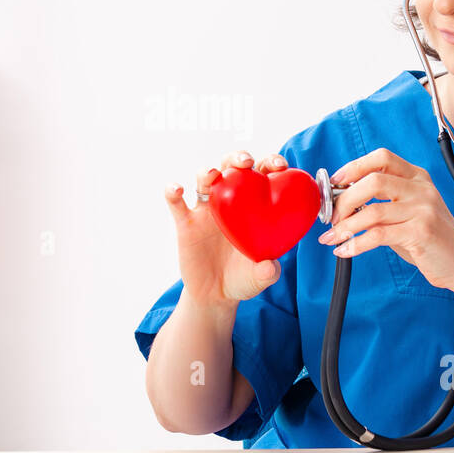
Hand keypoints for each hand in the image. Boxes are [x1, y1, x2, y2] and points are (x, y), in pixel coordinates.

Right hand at [164, 150, 288, 307]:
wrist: (215, 295)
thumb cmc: (243, 278)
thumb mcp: (259, 278)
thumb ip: (268, 272)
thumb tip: (271, 266)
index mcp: (253, 205)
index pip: (263, 175)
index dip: (271, 163)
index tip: (280, 165)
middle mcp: (229, 201)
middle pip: (231, 167)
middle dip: (238, 157)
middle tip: (246, 162)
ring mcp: (206, 210)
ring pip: (204, 179)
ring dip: (208, 171)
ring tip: (213, 175)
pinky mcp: (186, 223)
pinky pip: (176, 204)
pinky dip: (172, 192)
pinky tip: (176, 190)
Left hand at [318, 148, 453, 289]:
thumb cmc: (430, 239)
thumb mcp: (407, 213)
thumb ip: (381, 203)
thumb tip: (342, 203)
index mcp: (417, 177)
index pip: (382, 157)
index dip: (354, 167)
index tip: (334, 183)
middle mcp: (421, 189)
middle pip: (373, 181)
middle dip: (345, 199)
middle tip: (332, 217)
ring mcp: (423, 209)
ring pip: (373, 211)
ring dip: (345, 227)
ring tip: (333, 238)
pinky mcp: (421, 232)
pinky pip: (378, 235)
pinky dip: (356, 244)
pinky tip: (346, 250)